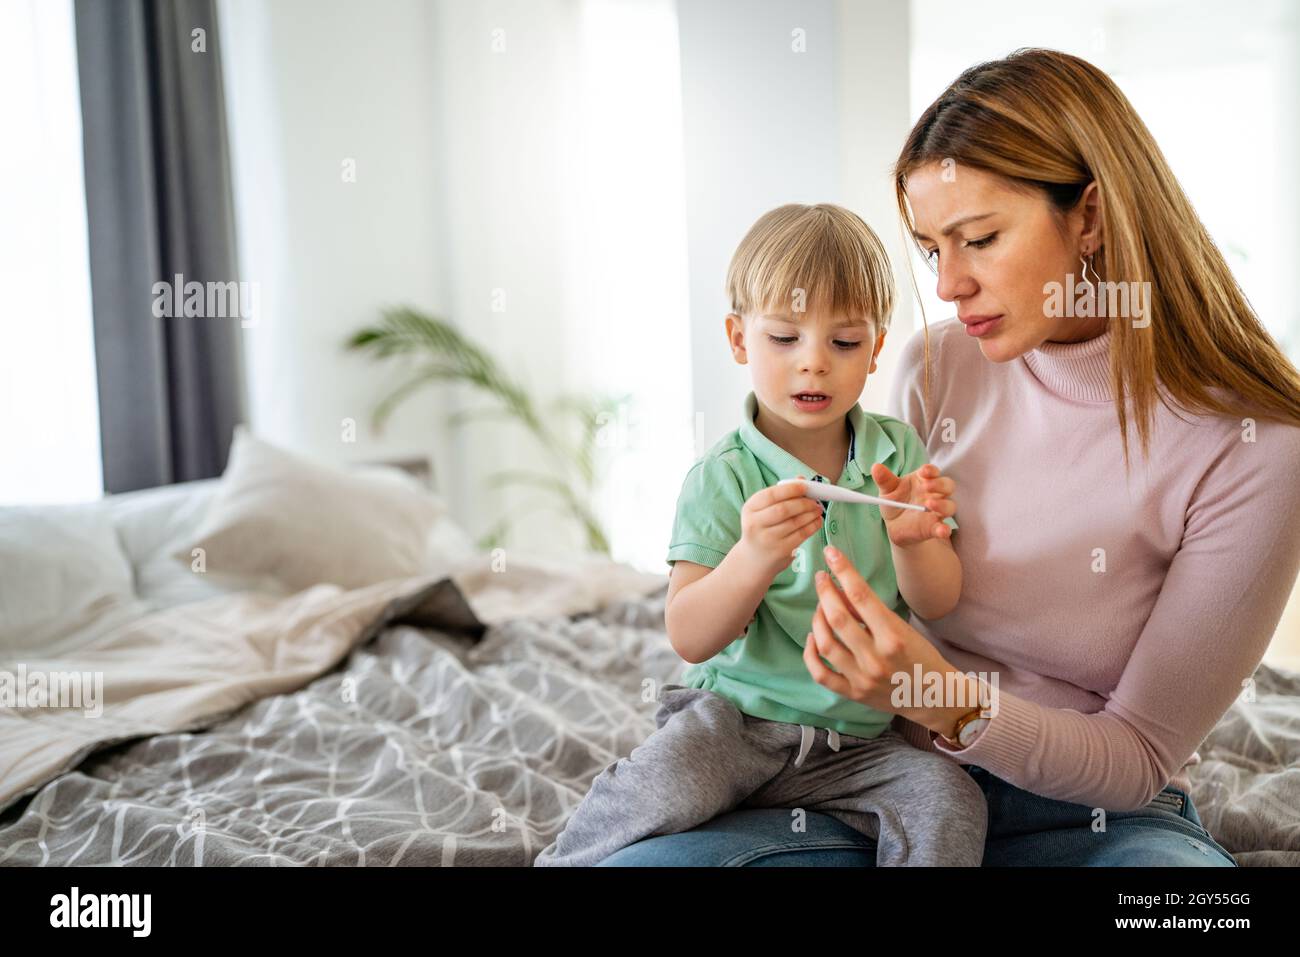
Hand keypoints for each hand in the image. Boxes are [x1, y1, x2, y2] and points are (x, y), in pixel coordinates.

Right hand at [737, 476, 823, 577]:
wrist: (753, 559)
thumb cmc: (761, 528)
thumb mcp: (762, 510)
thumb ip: (781, 494)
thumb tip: (801, 479)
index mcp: (749, 509)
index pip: (771, 495)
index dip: (791, 489)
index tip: (805, 486)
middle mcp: (755, 524)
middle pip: (784, 509)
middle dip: (804, 503)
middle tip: (815, 500)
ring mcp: (767, 539)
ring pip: (795, 522)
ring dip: (811, 514)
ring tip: (818, 509)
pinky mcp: (780, 551)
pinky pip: (801, 535)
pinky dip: (813, 526)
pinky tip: (817, 521)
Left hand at [803, 545, 979, 733]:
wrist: (934, 697)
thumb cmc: (921, 656)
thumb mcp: (903, 628)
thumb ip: (871, 613)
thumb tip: (840, 589)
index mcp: (894, 637)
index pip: (861, 595)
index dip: (843, 570)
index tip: (831, 553)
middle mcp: (876, 658)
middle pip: (838, 618)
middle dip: (825, 592)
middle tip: (821, 578)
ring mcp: (862, 678)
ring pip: (825, 643)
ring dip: (817, 619)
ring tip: (820, 607)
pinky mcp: (853, 693)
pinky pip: (820, 673)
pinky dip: (811, 653)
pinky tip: (813, 638)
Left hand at [870, 462, 954, 546]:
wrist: (894, 526)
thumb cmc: (895, 503)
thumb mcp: (887, 491)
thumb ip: (884, 479)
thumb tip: (876, 467)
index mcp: (923, 480)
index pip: (933, 472)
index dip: (931, 470)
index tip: (924, 471)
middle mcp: (934, 494)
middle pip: (947, 485)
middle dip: (940, 484)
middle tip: (927, 486)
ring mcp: (936, 511)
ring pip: (950, 505)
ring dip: (942, 504)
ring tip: (929, 504)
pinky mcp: (935, 528)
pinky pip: (944, 528)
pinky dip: (944, 530)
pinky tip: (942, 530)